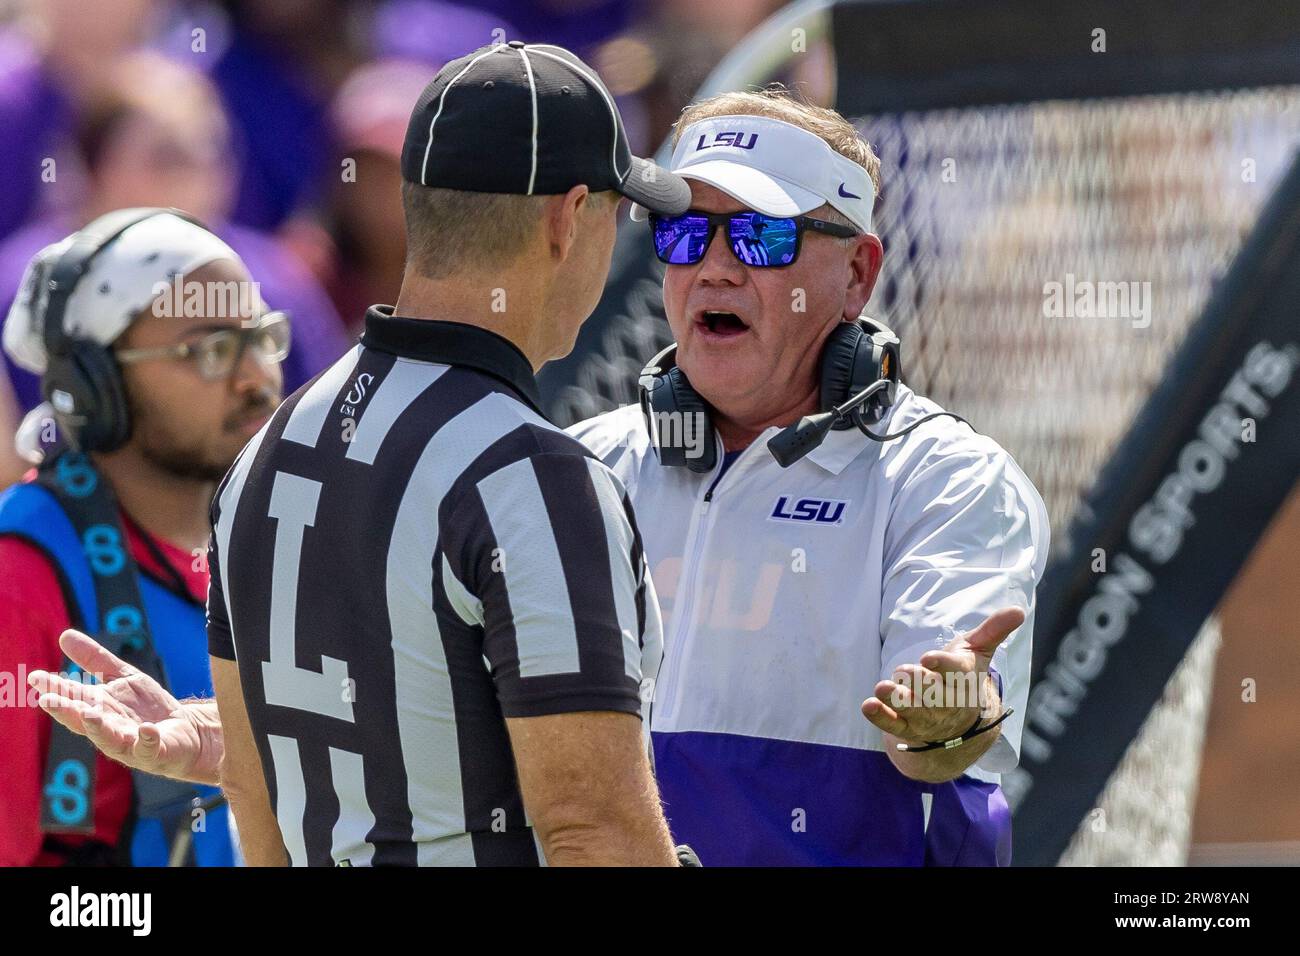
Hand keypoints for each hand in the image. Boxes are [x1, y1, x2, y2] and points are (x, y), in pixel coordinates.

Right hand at [27, 629, 221, 784]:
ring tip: (89, 714)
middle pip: (83, 720)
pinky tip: (145, 729)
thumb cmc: (146, 708)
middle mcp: (108, 728)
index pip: (73, 698)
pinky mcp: (154, 751)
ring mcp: (129, 743)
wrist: (185, 731)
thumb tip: (64, 635)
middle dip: (66, 711)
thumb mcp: (123, 677)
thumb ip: (95, 660)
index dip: (55, 688)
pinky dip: (146, 739)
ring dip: (98, 727)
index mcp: (98, 709)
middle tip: (47, 700)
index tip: (36, 677)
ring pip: (109, 739)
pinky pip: (148, 747)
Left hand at [862, 606, 1022, 745]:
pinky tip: (868, 705)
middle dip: (919, 683)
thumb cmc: (964, 676)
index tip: (929, 657)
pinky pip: (894, 725)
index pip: (956, 673)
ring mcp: (926, 718)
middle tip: (904, 670)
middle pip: (934, 695)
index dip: (943, 665)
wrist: (960, 723)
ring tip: (882, 688)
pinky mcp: (907, 728)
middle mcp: (946, 702)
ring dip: (897, 700)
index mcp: (964, 681)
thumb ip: (993, 631)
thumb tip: (1019, 610)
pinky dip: (880, 717)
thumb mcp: (978, 652)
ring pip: (913, 711)